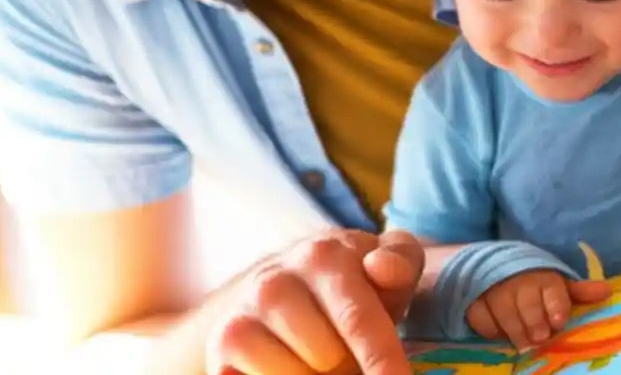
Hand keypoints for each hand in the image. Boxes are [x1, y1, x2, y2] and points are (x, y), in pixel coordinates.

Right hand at [205, 229, 423, 374]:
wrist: (271, 292)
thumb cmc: (345, 286)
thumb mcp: (382, 268)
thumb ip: (400, 262)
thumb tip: (381, 267)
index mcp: (322, 257)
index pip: (358, 321)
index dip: (383, 362)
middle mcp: (274, 285)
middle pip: (329, 361)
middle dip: (349, 368)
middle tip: (348, 356)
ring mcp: (240, 320)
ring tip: (317, 363)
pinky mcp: (220, 353)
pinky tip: (286, 367)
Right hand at [466, 270, 610, 351]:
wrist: (496, 269)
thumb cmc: (535, 285)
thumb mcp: (558, 287)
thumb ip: (580, 292)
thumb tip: (608, 291)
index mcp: (543, 278)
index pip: (551, 289)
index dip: (555, 305)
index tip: (558, 322)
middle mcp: (518, 281)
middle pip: (526, 303)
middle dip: (534, 321)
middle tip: (539, 337)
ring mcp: (495, 290)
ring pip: (504, 311)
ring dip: (514, 329)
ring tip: (523, 343)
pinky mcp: (475, 300)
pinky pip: (482, 317)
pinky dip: (491, 328)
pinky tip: (501, 334)